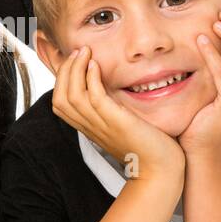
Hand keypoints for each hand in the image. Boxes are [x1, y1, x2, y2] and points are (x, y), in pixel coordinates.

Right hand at [51, 45, 184, 183]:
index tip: (72, 59)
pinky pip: (94, 98)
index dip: (60, 78)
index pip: (59, 102)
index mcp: (89, 127)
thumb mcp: (122, 124)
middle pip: (60, 97)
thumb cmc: (147, 147)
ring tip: (84, 52)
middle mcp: (90, 126)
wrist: (160, 169)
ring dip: (75, 69)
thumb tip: (110, 91)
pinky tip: (96, 66)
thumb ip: (112, 109)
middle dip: (64, 70)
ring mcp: (101, 125)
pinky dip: (91, 79)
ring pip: (71, 96)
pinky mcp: (116, 122)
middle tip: (77, 51)